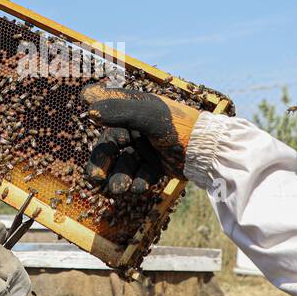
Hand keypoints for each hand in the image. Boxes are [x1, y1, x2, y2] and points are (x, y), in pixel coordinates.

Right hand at [79, 82, 199, 194]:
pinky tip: (141, 187)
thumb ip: (118, 110)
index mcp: (137, 110)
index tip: (86, 117)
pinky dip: (138, 183)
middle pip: (111, 147)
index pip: (109, 112)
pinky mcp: (156, 167)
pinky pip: (140, 177)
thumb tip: (87, 106)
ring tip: (121, 189)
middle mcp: (139, 128)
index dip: (97, 118)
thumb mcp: (149, 115)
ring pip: (124, 165)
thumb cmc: (180, 127)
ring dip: (120, 178)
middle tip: (95, 178)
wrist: (210, 154)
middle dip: (102, 163)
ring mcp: (148, 149)